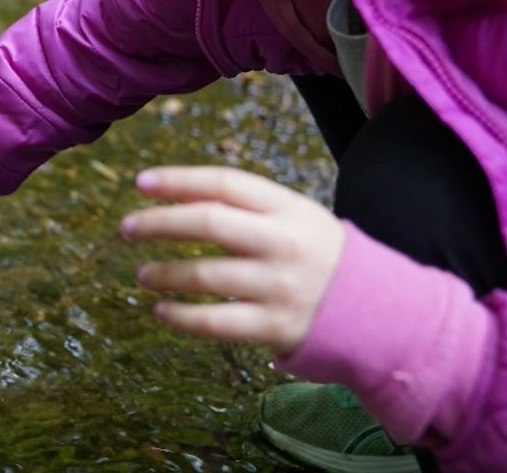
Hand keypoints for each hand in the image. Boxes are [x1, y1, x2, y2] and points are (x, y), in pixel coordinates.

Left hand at [122, 166, 346, 356]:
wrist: (378, 311)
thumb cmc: (319, 257)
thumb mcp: (296, 219)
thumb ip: (248, 208)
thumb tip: (179, 198)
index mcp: (289, 207)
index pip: (225, 183)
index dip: (179, 180)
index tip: (142, 182)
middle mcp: (284, 242)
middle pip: (210, 221)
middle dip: (160, 222)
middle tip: (128, 227)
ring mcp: (281, 286)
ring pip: (206, 274)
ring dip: (166, 273)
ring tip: (144, 274)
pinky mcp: (277, 326)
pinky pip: (216, 322)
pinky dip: (182, 317)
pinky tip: (162, 312)